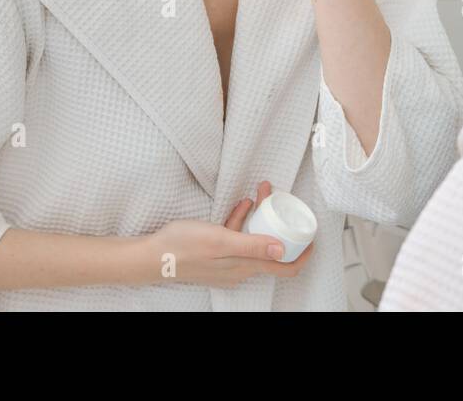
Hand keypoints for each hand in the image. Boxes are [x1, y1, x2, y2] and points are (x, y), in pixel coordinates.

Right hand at [144, 180, 314, 287]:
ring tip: (258, 193)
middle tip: (274, 196)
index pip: (285, 268)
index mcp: (245, 267)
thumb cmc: (182, 247)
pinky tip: (240, 205)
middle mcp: (240, 269)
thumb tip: (283, 249)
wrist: (151, 256)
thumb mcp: (220, 240)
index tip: (311, 237)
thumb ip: (252, 246)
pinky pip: (237, 239)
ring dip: (258, 217)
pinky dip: (240, 222)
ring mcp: (228, 263)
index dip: (303, 254)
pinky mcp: (216, 256)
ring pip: (253, 240)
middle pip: (270, 247)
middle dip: (278, 222)